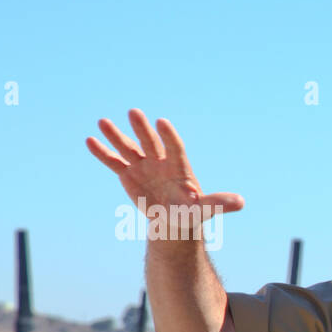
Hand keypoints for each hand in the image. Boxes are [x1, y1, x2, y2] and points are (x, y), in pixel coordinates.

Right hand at [86, 108, 243, 239]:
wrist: (172, 219)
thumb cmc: (190, 212)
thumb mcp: (205, 209)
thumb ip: (219, 203)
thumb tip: (242, 203)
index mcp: (180, 167)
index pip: (175, 148)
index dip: (169, 136)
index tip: (162, 122)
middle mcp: (160, 161)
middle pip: (151, 142)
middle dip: (142, 129)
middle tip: (134, 112)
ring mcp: (143, 166)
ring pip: (129, 148)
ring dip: (116, 136)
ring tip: (103, 121)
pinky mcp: (128, 174)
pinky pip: (114, 162)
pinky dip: (103, 153)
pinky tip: (90, 140)